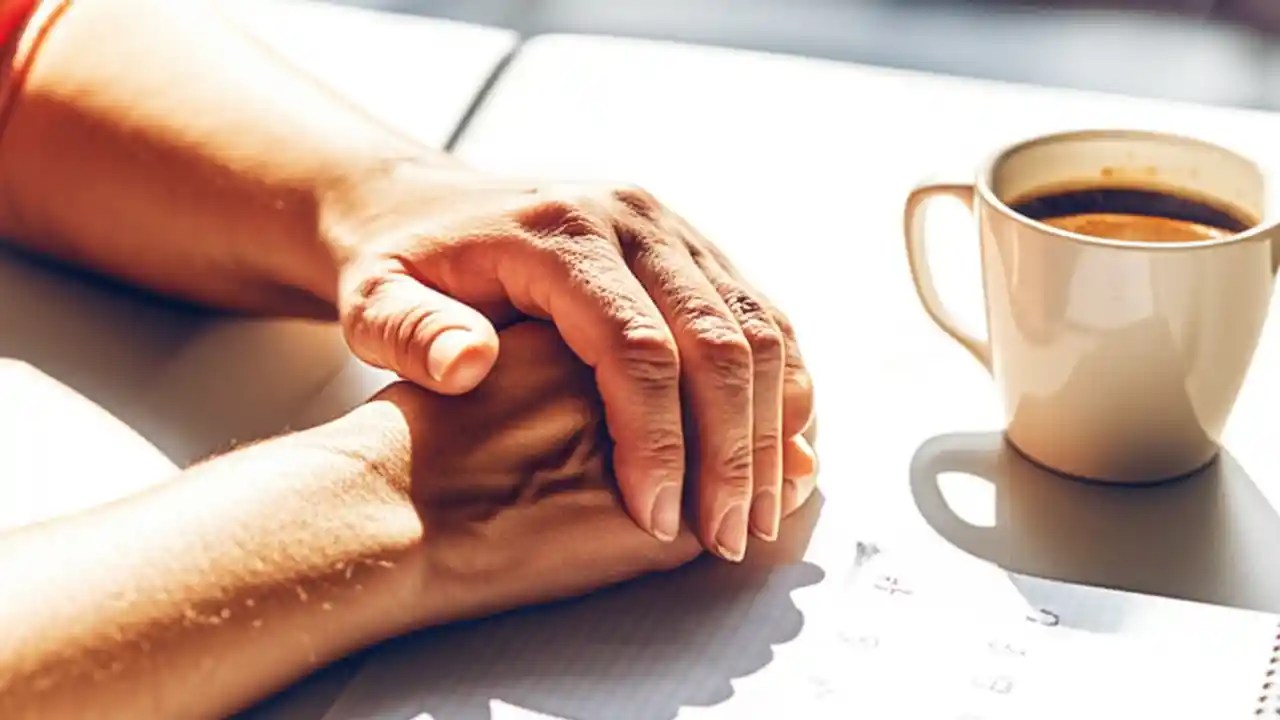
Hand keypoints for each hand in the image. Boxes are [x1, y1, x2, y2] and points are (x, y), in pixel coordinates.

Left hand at [325, 168, 816, 560]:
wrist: (424, 204)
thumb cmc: (398, 265)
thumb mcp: (375, 300)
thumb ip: (411, 335)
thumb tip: (470, 367)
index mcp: (560, 236)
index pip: (638, 347)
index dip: (658, 441)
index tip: (654, 519)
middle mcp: (634, 221)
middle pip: (720, 340)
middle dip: (734, 449)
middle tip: (729, 536)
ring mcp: (672, 231)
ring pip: (759, 328)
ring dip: (772, 426)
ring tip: (760, 511)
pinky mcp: (693, 250)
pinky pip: (761, 316)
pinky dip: (778, 387)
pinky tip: (773, 452)